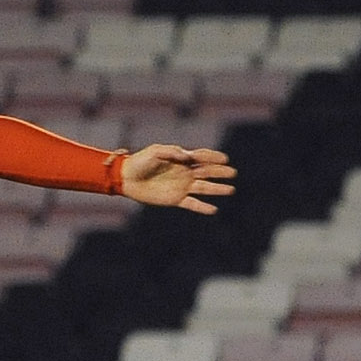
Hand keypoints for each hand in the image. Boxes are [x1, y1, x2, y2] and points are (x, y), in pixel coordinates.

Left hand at [118, 143, 234, 214]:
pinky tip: (214, 209)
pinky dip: (203, 207)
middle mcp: (184, 173)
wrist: (127, 178)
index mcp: (181, 159)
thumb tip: (187, 156)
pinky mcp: (176, 199)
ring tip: (231, 189)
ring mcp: (181, 186)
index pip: (201, 157)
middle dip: (220, 172)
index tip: (225, 158)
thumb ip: (171, 152)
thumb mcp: (155, 151)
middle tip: (233, 172)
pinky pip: (192, 203)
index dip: (213, 157)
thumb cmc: (140, 161)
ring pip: (204, 188)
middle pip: (207, 172)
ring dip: (217, 189)